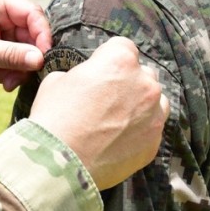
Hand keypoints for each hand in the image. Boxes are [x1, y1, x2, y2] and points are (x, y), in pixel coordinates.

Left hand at [0, 0, 50, 91]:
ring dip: (19, 69)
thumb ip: (10, 55)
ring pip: (31, 51)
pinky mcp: (7, 47)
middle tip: (17, 76)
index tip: (43, 56)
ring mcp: (8, 31)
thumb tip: (39, 58)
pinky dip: (14, 73)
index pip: (32, 13)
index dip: (42, 34)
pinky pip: (22, 61)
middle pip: (35, 34)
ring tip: (2, 79)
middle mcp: (6, 13)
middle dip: (27, 58)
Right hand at [29, 37, 168, 189]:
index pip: (123, 47)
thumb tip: (86, 81)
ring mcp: (154, 115)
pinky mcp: (154, 143)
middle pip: (143, 73)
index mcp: (120, 60)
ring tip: (117, 119)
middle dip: (127, 81)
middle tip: (106, 97)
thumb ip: (81, 75)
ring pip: (155, 100)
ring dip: (140, 104)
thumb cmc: (54, 117)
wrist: (60, 163)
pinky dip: (139, 131)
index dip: (109, 58)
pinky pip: (151, 129)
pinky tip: (117, 140)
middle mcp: (144, 83)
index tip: (99, 69)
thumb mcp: (57, 80)